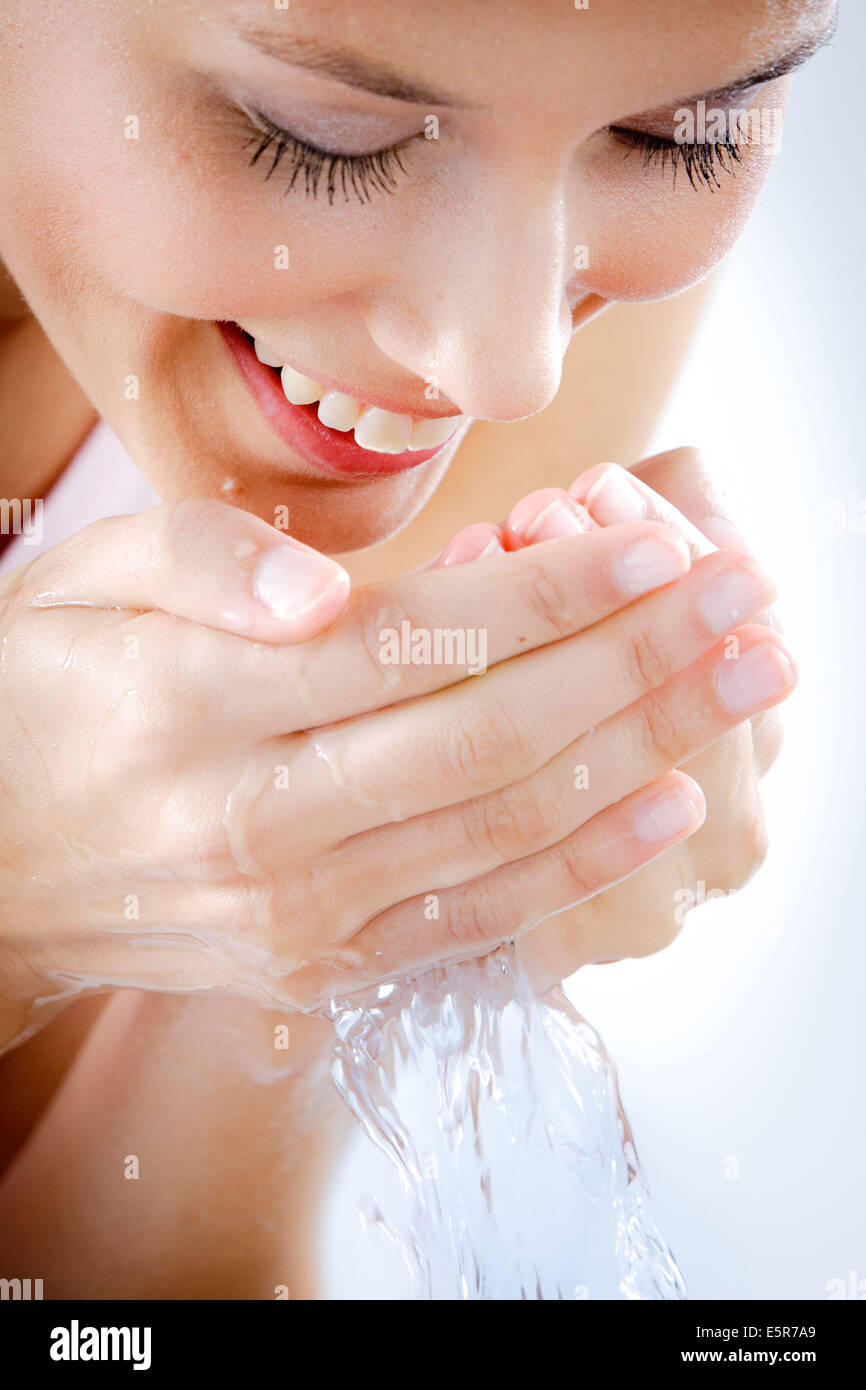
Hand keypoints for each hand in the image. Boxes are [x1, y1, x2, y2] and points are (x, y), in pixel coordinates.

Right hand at [0, 491, 787, 1044]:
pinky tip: (668, 801)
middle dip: (640, 659)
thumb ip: (197, 562)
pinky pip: (473, 916)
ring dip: (645, 749)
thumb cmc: (42, 698)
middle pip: (490, 734)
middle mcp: (251, 817)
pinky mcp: (316, 964)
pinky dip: (580, 862)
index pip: (413, 638)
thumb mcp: (80, 585)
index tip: (661, 545)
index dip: (553, 590)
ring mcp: (291, 909)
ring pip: (502, 826)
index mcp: (191, 699)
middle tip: (752, 603)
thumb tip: (320, 592)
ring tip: (746, 683)